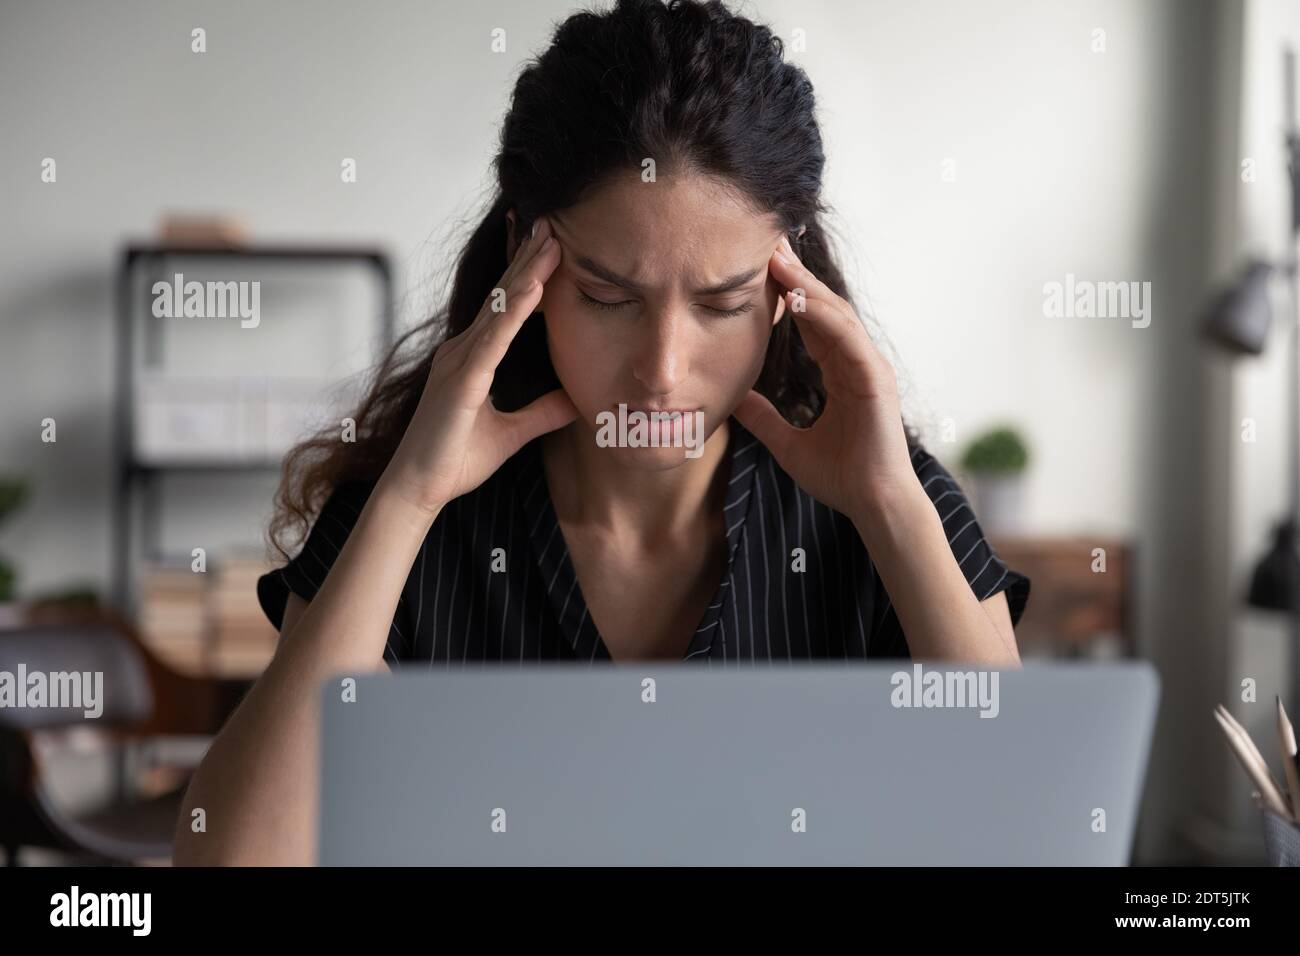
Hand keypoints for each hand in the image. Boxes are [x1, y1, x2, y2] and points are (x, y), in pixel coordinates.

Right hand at [380, 215, 577, 517]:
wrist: (418, 490)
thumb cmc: (453, 462)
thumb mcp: (512, 434)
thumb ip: (541, 414)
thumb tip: (575, 401)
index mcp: (472, 359)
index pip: (507, 308)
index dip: (528, 276)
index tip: (552, 246)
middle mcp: (462, 351)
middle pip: (503, 297)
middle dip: (529, 259)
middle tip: (554, 223)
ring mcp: (459, 362)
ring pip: (499, 308)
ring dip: (527, 273)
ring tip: (551, 240)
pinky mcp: (461, 381)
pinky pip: (493, 340)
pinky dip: (515, 313)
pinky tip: (534, 289)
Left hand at [732, 234, 919, 520]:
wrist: (871, 504)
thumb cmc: (839, 477)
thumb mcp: (787, 443)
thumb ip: (763, 419)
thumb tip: (733, 400)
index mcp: (840, 373)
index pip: (810, 323)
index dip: (786, 295)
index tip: (759, 269)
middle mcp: (856, 363)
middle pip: (823, 309)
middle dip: (796, 276)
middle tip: (768, 244)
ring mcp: (869, 367)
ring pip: (835, 315)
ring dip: (806, 286)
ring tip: (779, 258)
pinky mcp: (876, 379)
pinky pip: (847, 338)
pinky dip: (823, 316)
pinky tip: (799, 298)